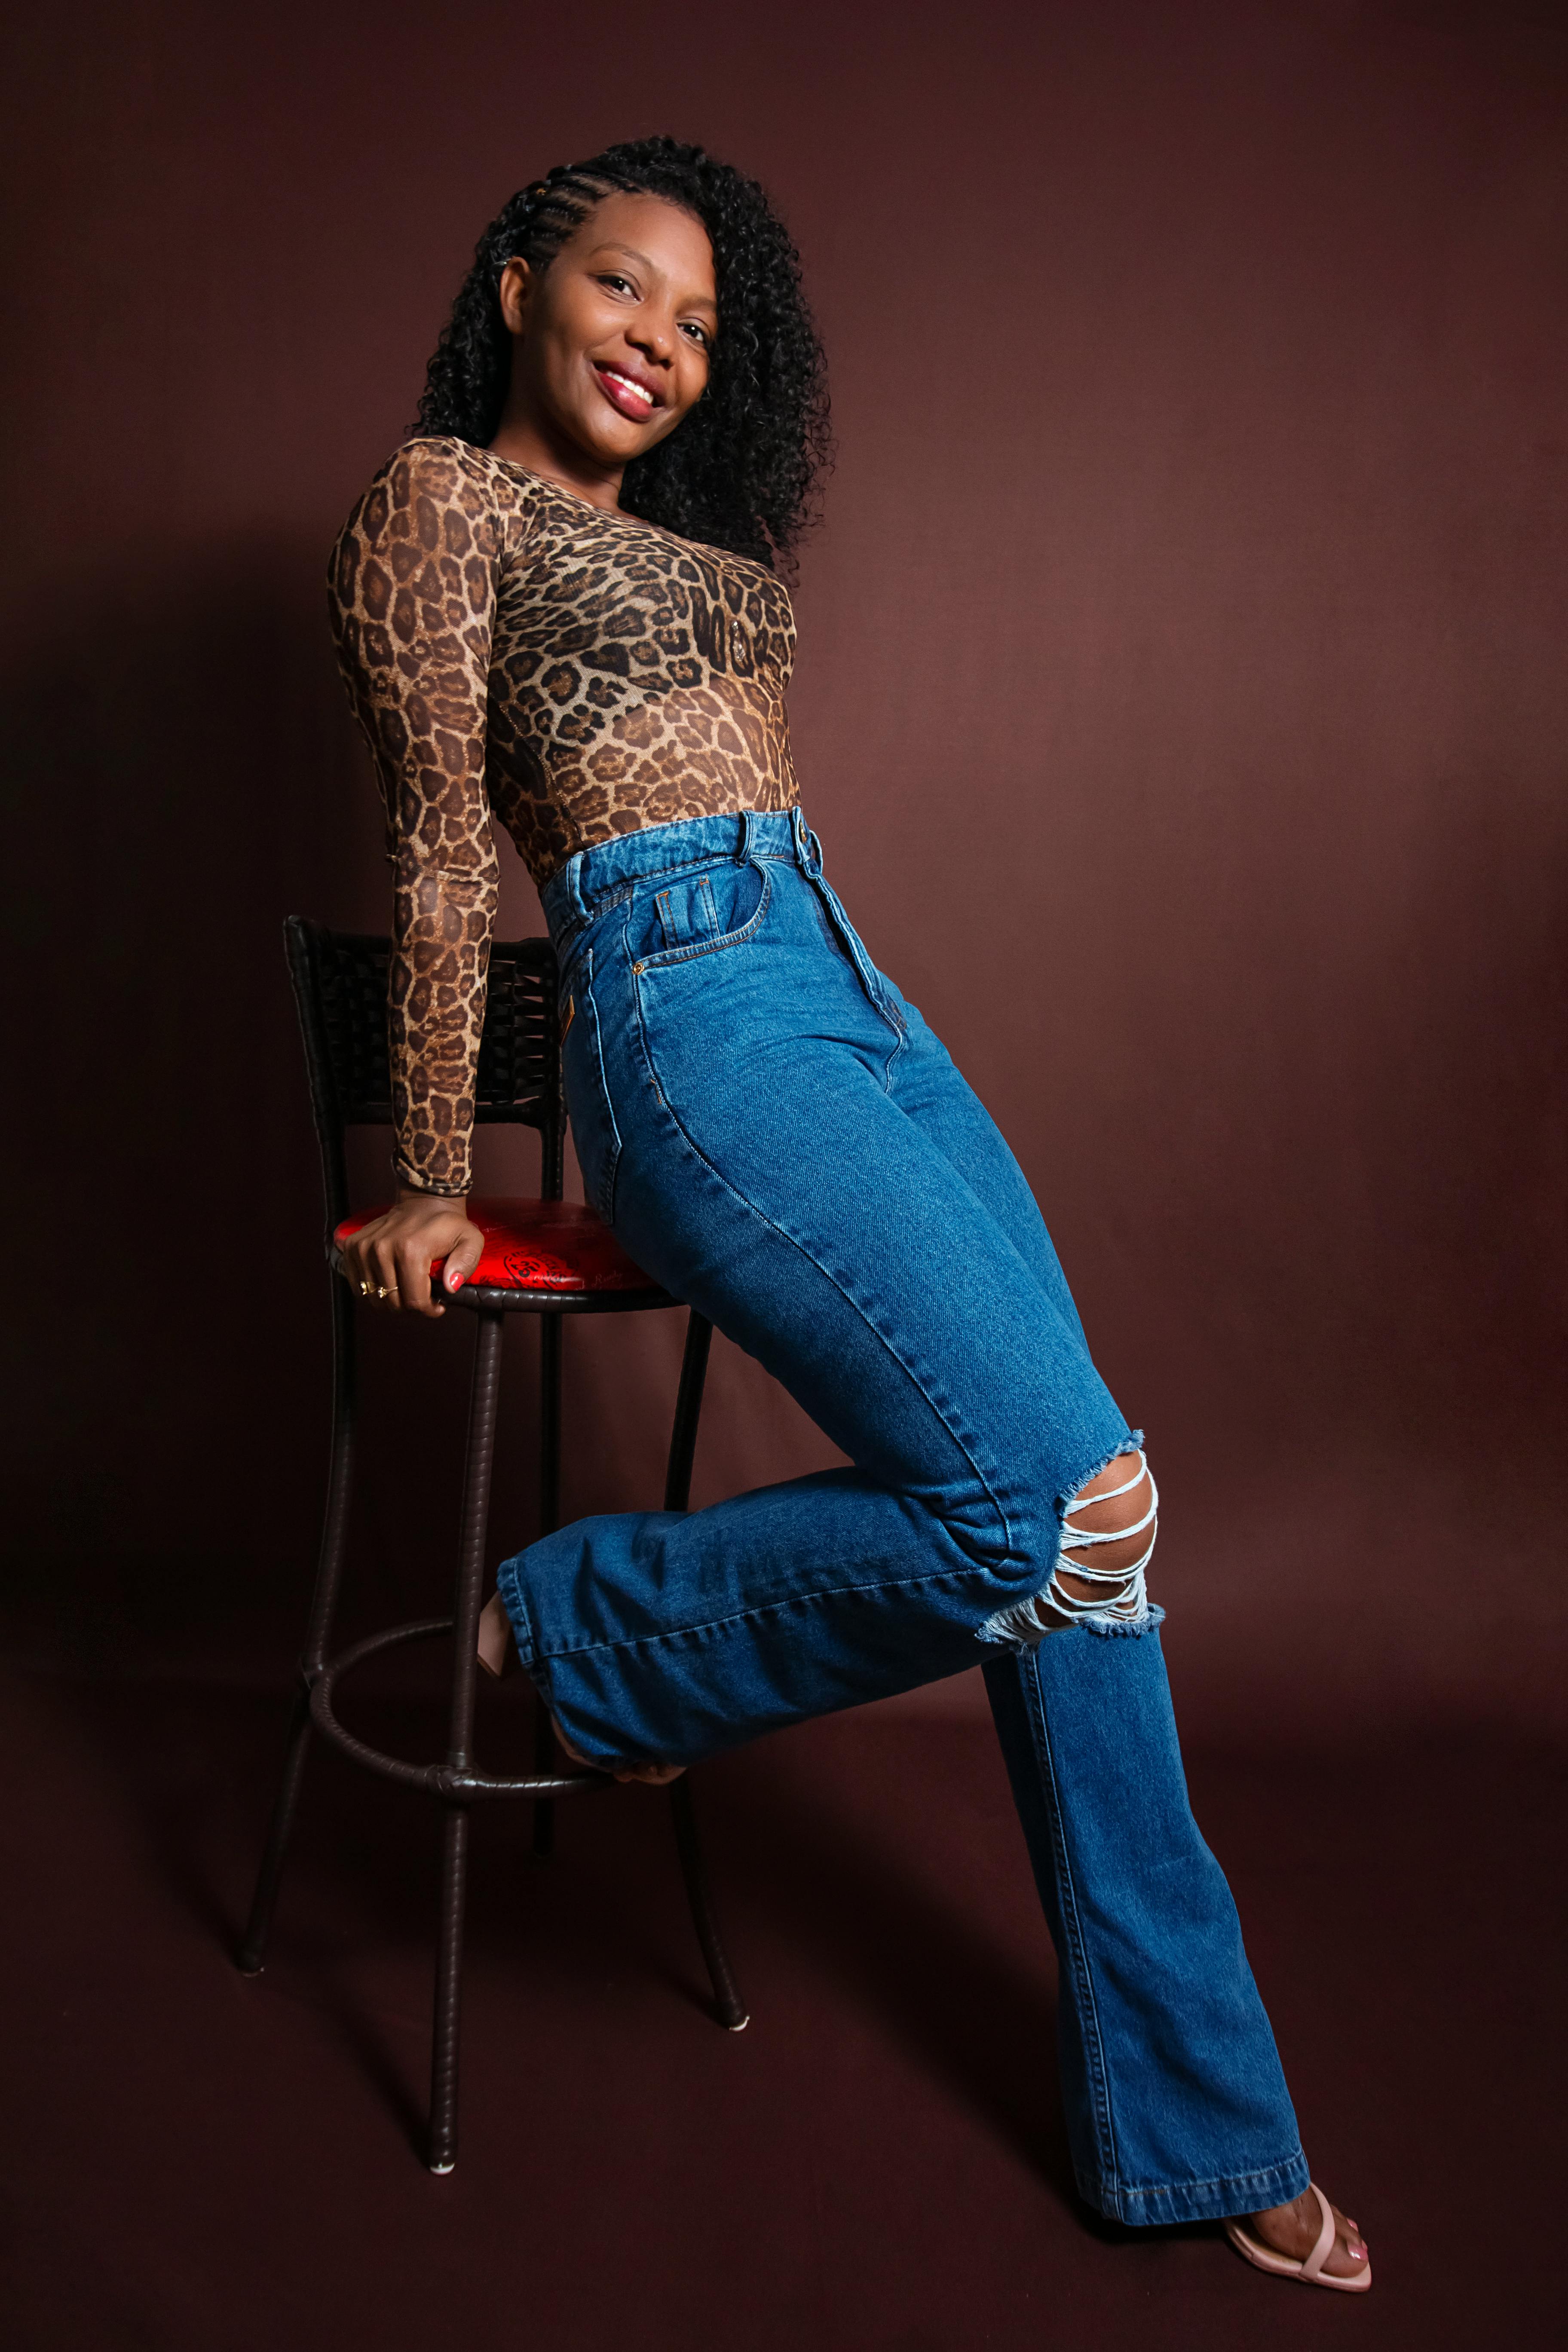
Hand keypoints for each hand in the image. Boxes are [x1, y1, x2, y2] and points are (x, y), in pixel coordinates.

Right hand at [340, 1188, 483, 1318]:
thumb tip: (450, 1287)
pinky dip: (375, 1291)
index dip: (428, 1310)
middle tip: (423, 1296)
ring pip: (375, 1298)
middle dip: (411, 1307)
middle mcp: (382, 1249)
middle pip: (393, 1302)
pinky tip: (391, 1282)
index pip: (414, 1301)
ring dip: (392, 1300)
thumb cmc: (447, 1224)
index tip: (437, 1305)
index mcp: (410, 1250)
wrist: (424, 1202)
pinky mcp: (353, 1248)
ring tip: (408, 1289)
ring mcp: (364, 1248)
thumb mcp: (470, 1239)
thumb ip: (466, 1263)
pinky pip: (359, 1286)